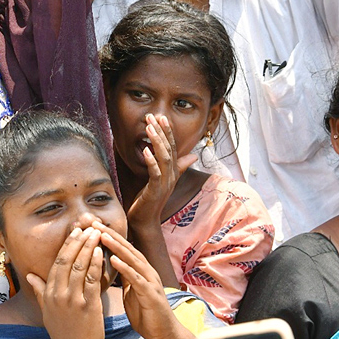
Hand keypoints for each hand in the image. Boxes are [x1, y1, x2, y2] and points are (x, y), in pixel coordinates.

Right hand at [27, 226, 104, 338]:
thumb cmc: (62, 334)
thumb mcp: (47, 311)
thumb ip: (39, 291)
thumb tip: (29, 275)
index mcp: (49, 294)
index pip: (57, 262)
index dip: (67, 245)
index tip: (76, 231)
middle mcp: (58, 295)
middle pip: (67, 261)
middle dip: (78, 241)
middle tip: (88, 227)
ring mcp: (72, 301)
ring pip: (79, 267)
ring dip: (88, 248)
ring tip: (97, 234)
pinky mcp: (87, 308)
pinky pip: (91, 281)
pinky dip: (95, 264)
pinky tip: (100, 253)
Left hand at [94, 222, 175, 338]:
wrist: (164, 334)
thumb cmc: (146, 314)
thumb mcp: (131, 292)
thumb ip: (124, 278)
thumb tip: (111, 267)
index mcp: (140, 271)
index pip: (122, 249)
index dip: (107, 237)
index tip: (91, 226)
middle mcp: (146, 271)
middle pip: (127, 248)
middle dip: (110, 235)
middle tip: (94, 222)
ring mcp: (150, 281)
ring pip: (132, 259)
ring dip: (117, 246)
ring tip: (102, 235)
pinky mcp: (151, 293)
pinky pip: (136, 278)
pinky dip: (124, 267)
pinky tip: (113, 259)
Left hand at [127, 113, 195, 231]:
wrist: (145, 222)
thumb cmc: (151, 200)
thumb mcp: (163, 180)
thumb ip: (178, 167)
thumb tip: (193, 155)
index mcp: (172, 171)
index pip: (173, 148)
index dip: (168, 132)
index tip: (162, 117)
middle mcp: (171, 176)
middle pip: (169, 149)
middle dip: (162, 131)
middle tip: (153, 116)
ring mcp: (164, 183)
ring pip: (164, 158)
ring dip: (157, 141)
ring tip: (149, 128)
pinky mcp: (155, 191)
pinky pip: (155, 174)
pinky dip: (151, 161)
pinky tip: (145, 151)